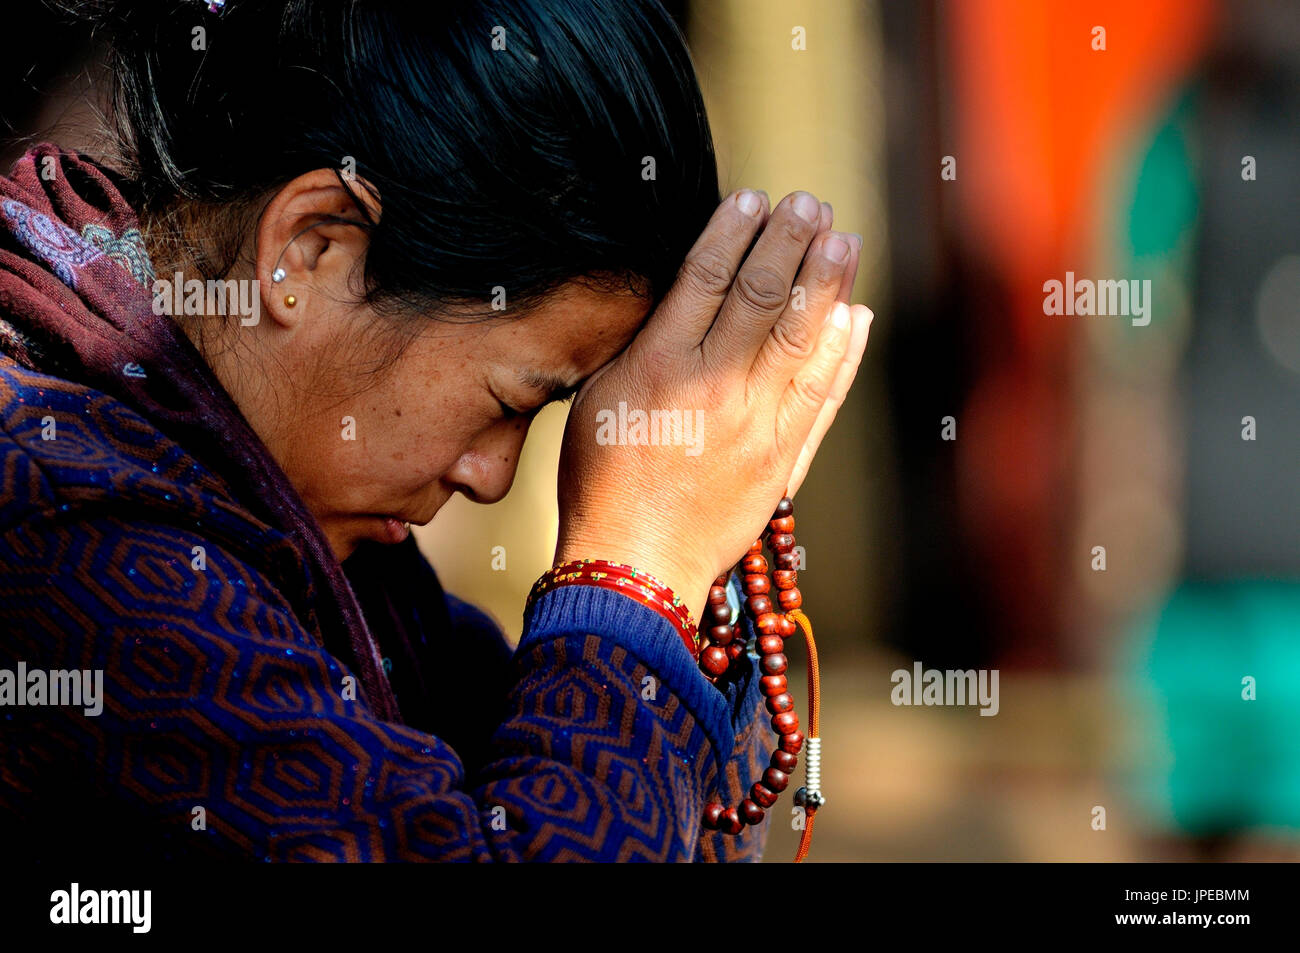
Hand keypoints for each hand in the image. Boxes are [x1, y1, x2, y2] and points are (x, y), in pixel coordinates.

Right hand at [555, 189, 872, 623]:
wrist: (636, 562)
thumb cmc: (601, 480)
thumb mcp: (598, 399)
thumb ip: (643, 345)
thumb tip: (686, 295)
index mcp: (659, 367)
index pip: (706, 278)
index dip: (734, 230)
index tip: (752, 196)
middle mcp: (713, 389)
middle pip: (762, 297)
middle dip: (790, 241)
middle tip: (809, 203)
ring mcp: (756, 426)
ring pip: (801, 340)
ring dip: (827, 284)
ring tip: (843, 241)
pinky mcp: (783, 460)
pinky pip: (822, 397)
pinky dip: (842, 355)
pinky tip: (855, 317)